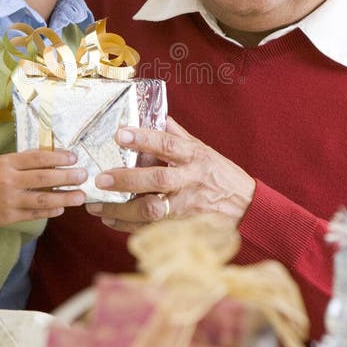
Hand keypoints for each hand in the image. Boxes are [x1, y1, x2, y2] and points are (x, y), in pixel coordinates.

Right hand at [0, 149, 87, 226]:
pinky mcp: (7, 218)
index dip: (58, 157)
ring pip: (41, 200)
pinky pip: (33, 215)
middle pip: (43, 179)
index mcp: (7, 164)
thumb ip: (24, 161)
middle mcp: (8, 182)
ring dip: (63, 198)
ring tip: (80, 196)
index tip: (74, 157)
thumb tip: (53, 158)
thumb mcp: (0, 162)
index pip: (38, 158)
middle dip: (66, 177)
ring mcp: (9, 201)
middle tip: (83, 176)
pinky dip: (48, 212)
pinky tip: (61, 209)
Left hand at [86, 117, 255, 232]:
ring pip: (151, 211)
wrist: (248, 209)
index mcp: (195, 157)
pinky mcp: (184, 228)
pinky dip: (128, 226)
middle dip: (126, 180)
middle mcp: (191, 181)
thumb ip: (179, 137)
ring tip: (97, 206)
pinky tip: (111, 220)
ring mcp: (188, 207)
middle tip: (101, 179)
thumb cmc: (222, 176)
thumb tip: (158, 117)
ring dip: (121, 210)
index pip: (167, 144)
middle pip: (157, 180)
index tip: (120, 134)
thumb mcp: (205, 151)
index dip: (143, 138)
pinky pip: (152, 229)